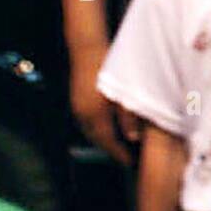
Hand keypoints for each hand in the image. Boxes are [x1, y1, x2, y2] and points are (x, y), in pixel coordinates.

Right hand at [69, 42, 138, 164]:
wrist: (88, 48)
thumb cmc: (111, 67)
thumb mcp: (125, 93)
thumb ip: (130, 117)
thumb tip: (133, 138)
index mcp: (95, 115)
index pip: (108, 142)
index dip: (120, 154)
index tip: (131, 162)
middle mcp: (83, 115)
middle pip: (98, 140)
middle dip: (112, 149)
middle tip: (128, 156)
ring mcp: (77, 108)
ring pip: (91, 132)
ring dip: (104, 139)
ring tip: (121, 144)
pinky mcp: (76, 100)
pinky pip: (87, 122)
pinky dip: (99, 129)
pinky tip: (109, 126)